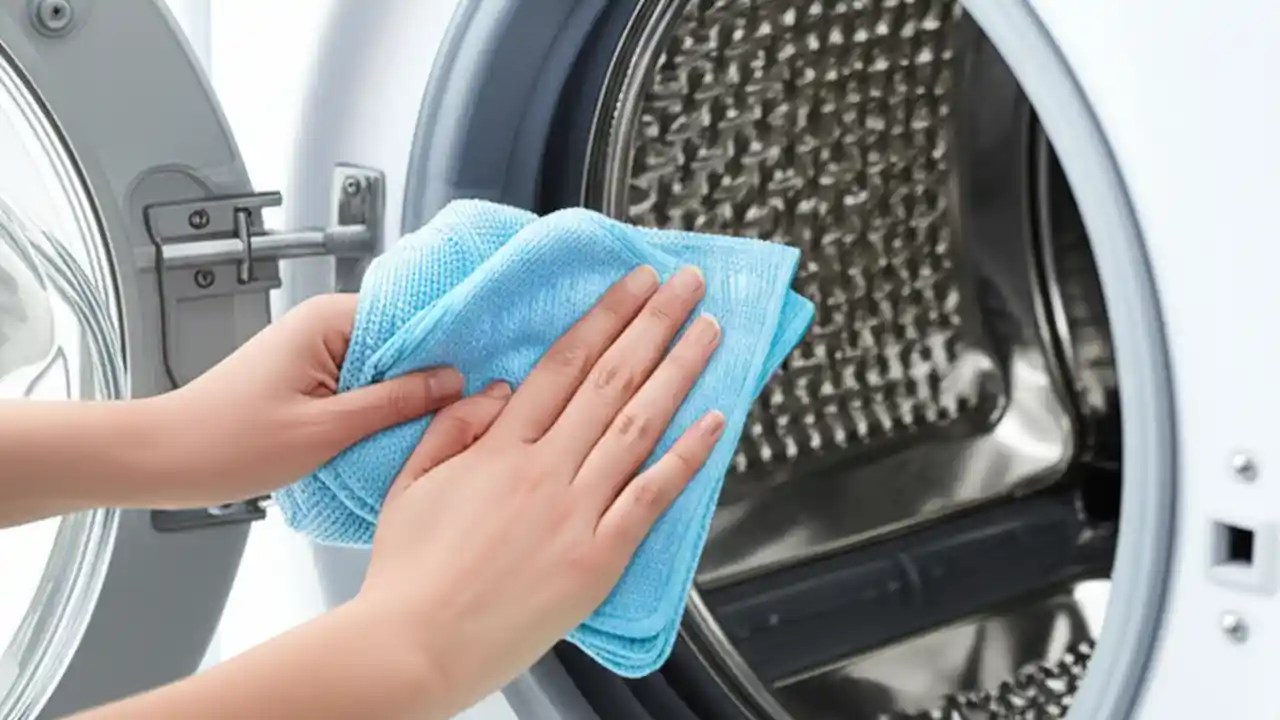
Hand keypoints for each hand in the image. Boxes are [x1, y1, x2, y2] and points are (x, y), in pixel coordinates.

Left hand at [142, 294, 464, 507]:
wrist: (162, 459)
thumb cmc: (227, 443)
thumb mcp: (325, 430)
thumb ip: (394, 403)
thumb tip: (453, 381)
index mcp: (328, 320)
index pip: (412, 315)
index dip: (451, 342)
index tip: (489, 364)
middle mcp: (324, 325)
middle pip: (403, 342)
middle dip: (432, 373)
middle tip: (470, 407)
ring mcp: (316, 351)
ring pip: (385, 367)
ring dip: (406, 395)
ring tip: (438, 424)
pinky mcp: (310, 377)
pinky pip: (363, 385)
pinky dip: (380, 407)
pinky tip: (398, 431)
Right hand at [354, 265, 723, 717]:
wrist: (415, 647)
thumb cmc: (411, 574)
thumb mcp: (411, 485)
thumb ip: (453, 428)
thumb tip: (499, 389)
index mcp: (499, 449)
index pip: (564, 364)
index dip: (605, 317)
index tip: (635, 285)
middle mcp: (544, 470)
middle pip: (611, 380)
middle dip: (654, 323)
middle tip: (686, 286)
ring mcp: (576, 512)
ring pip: (638, 425)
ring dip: (679, 371)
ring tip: (709, 332)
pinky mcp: (600, 557)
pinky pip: (652, 496)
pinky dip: (686, 455)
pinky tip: (713, 421)